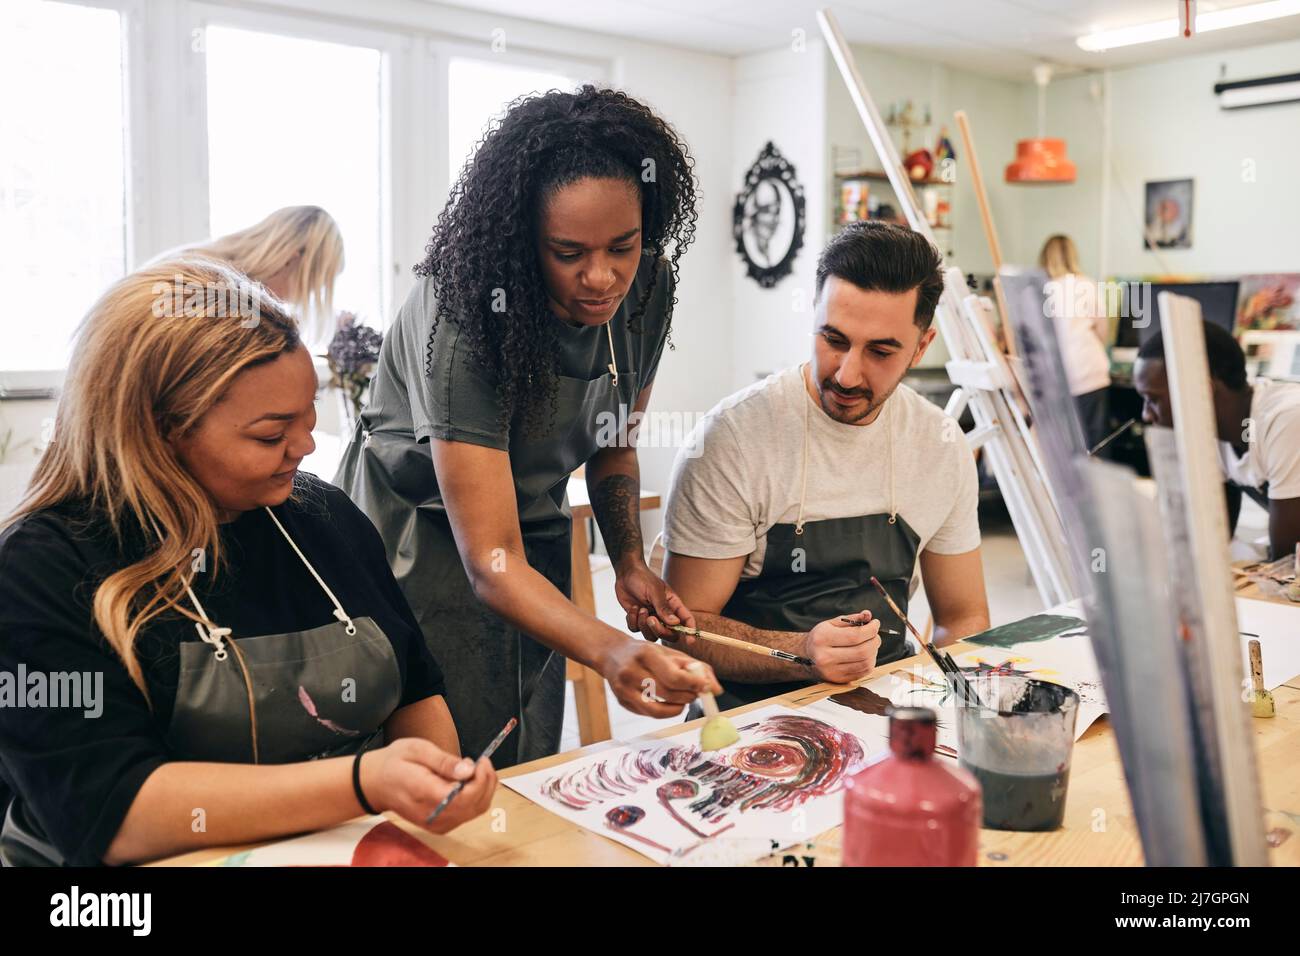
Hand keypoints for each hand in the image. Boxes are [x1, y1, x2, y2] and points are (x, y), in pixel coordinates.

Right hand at [359, 737, 497, 834]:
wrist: (375, 783)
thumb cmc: (395, 763)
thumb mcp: (417, 749)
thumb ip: (444, 761)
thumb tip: (468, 770)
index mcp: (424, 794)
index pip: (464, 797)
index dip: (480, 780)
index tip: (481, 761)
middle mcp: (432, 815)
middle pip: (474, 805)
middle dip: (485, 781)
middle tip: (480, 762)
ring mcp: (436, 823)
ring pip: (475, 811)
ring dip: (483, 789)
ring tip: (473, 769)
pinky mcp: (440, 824)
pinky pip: (467, 813)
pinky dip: (475, 797)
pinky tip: (466, 781)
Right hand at [598, 638, 720, 717]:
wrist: (612, 654)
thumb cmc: (646, 653)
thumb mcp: (670, 652)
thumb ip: (696, 668)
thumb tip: (717, 690)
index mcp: (646, 654)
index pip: (674, 676)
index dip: (694, 684)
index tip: (706, 687)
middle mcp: (632, 671)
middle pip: (669, 694)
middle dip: (689, 696)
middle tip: (696, 693)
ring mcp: (624, 689)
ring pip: (659, 709)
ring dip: (679, 706)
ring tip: (685, 699)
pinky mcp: (622, 702)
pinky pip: (650, 714)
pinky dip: (666, 711)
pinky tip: (671, 703)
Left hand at [614, 559, 695, 641]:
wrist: (626, 574)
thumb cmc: (643, 578)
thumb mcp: (654, 590)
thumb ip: (663, 607)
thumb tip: (676, 623)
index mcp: (674, 605)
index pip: (686, 620)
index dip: (691, 631)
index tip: (690, 641)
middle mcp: (664, 615)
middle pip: (669, 634)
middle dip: (659, 630)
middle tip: (650, 618)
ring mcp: (651, 618)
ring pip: (652, 635)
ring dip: (643, 624)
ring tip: (640, 609)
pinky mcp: (638, 620)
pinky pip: (636, 630)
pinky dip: (632, 621)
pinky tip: (632, 608)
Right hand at [804, 610, 881, 684]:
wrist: (805, 656)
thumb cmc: (820, 638)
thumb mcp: (831, 623)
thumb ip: (850, 619)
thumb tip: (868, 615)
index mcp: (822, 639)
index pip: (855, 636)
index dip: (870, 629)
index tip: (875, 623)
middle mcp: (825, 657)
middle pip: (862, 651)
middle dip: (874, 641)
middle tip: (875, 635)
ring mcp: (832, 671)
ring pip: (865, 663)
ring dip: (874, 652)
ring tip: (871, 644)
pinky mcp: (839, 680)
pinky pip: (863, 672)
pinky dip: (870, 662)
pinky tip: (867, 655)